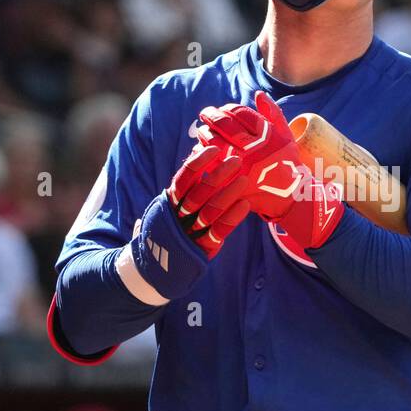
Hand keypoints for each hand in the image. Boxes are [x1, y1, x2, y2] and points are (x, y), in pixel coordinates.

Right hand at [167, 143, 251, 258]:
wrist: (165, 263)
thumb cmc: (178, 222)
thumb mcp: (178, 202)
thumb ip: (190, 181)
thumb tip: (200, 148)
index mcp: (172, 201)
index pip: (183, 179)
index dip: (197, 164)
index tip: (215, 149)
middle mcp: (178, 216)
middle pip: (198, 194)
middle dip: (217, 175)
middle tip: (236, 159)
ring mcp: (190, 232)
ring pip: (209, 212)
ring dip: (228, 194)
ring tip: (245, 179)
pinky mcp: (203, 248)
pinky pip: (218, 232)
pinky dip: (232, 218)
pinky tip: (246, 204)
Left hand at [197, 91, 344, 248]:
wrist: (291, 196)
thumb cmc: (287, 163)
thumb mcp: (286, 136)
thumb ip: (273, 114)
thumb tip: (258, 94)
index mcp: (265, 135)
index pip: (239, 113)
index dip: (226, 109)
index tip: (221, 109)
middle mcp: (253, 148)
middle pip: (224, 124)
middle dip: (211, 116)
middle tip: (205, 114)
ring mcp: (241, 166)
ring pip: (214, 142)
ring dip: (205, 133)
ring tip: (203, 131)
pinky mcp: (232, 182)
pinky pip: (210, 164)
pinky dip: (202, 154)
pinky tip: (201, 150)